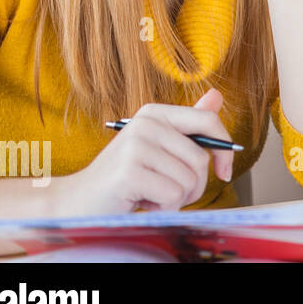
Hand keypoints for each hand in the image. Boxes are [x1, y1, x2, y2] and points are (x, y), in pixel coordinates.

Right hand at [52, 89, 235, 215]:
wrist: (77, 202)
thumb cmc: (123, 178)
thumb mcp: (157, 148)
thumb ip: (187, 125)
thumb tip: (217, 95)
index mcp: (155, 113)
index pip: (208, 120)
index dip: (225, 149)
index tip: (225, 173)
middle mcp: (146, 123)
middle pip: (201, 158)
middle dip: (194, 186)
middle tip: (169, 193)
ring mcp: (136, 146)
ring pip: (189, 180)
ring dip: (177, 199)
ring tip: (151, 196)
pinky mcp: (130, 172)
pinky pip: (174, 195)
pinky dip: (164, 208)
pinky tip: (143, 203)